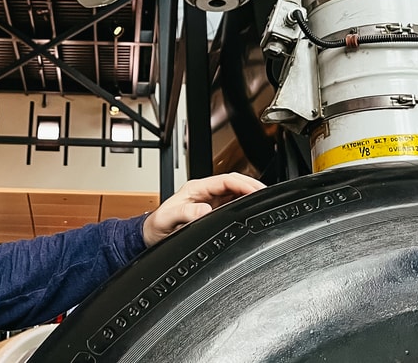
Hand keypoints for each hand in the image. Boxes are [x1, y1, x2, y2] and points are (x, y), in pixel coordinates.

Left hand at [142, 173, 265, 246]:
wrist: (150, 235)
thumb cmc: (156, 226)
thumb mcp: (168, 219)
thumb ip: (185, 213)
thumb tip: (205, 210)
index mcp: (195, 189)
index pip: (225, 180)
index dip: (243, 184)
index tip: (256, 191)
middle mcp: (204, 193)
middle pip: (234, 184)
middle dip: (252, 186)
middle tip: (267, 196)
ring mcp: (208, 201)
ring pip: (235, 193)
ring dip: (249, 195)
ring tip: (263, 201)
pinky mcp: (211, 211)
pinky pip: (232, 204)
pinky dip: (244, 205)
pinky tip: (251, 210)